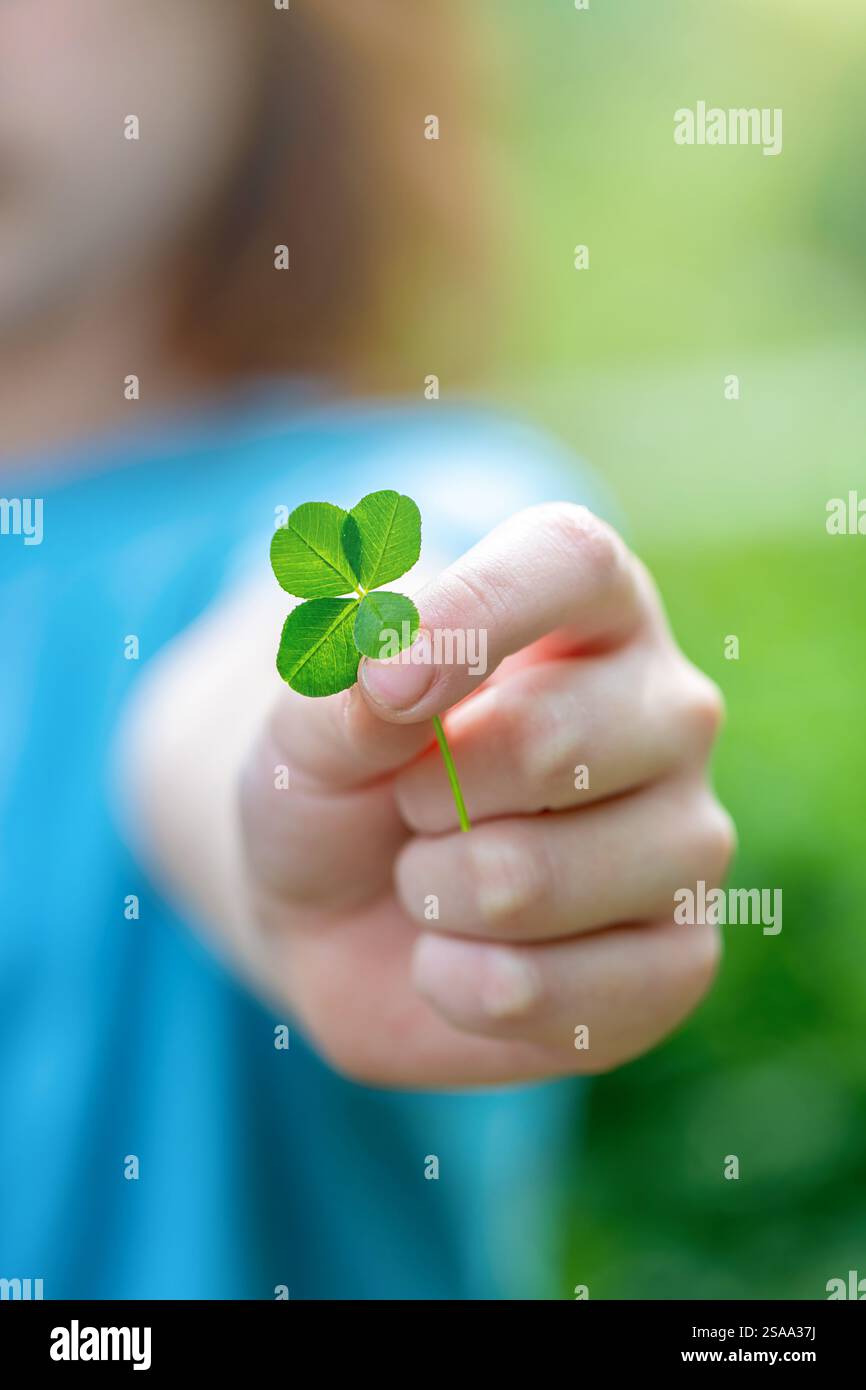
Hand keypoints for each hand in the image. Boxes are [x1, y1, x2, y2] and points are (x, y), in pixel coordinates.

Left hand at [239, 503, 733, 1085]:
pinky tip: (463, 960)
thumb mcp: (303, 723)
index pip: (571, 561)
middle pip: (551, 737)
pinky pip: (568, 995)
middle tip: (411, 803)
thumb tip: (394, 680)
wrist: (339, 913)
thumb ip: (337, 687)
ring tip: (435, 879)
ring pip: (534, 881)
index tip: (383, 682)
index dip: (472, 616)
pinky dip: (465, 988)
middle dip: (426, 793)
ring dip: (434, 895)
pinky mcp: (681, 959)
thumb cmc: (341, 783)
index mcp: (590, 608)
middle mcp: (663, 710)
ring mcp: (686, 836)